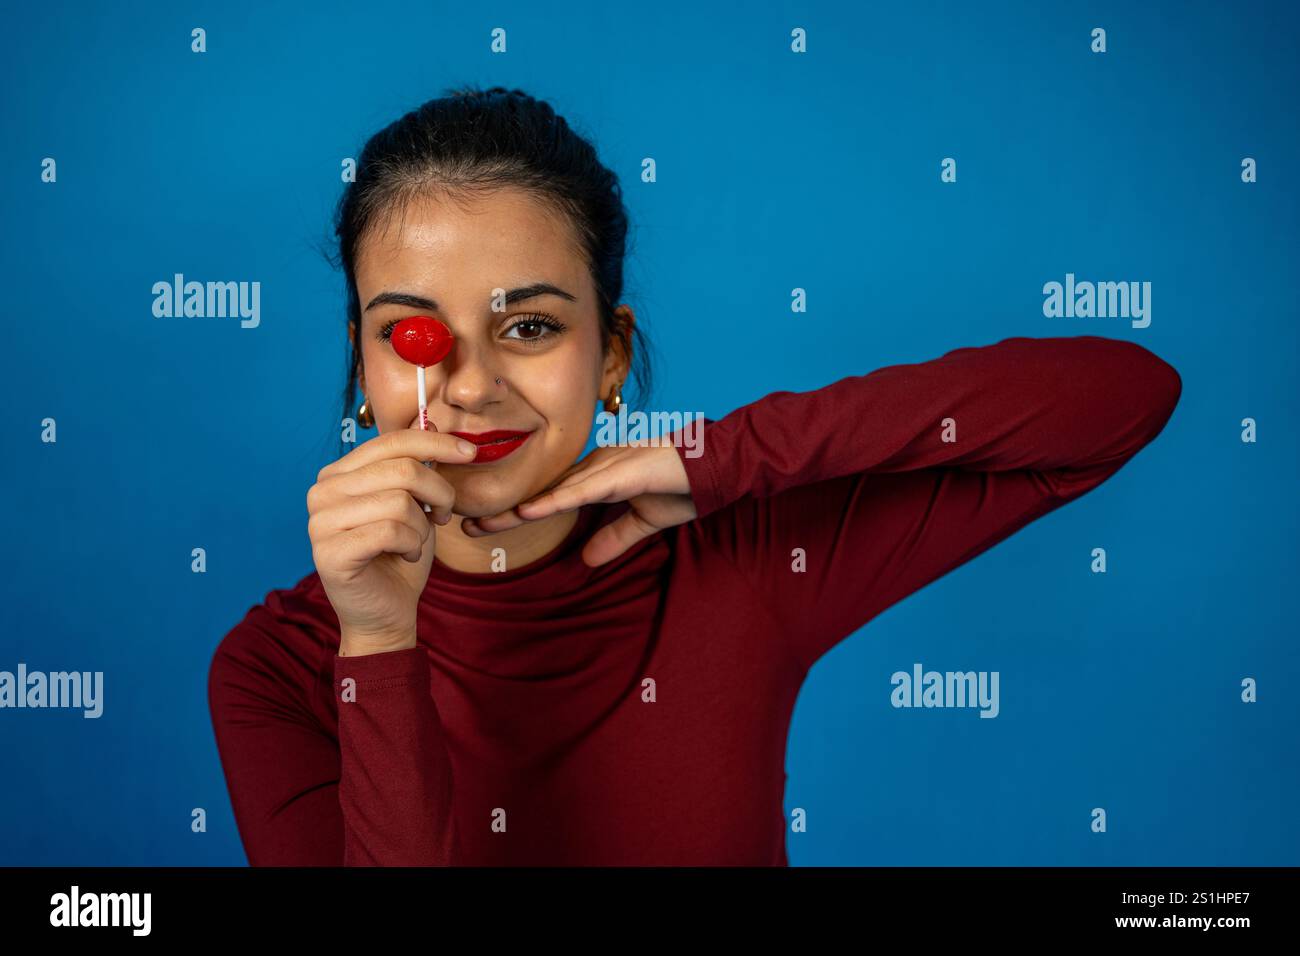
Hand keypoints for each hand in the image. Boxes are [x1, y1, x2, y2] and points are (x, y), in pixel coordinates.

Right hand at [307, 430, 477, 652]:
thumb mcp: (414, 504)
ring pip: (399, 502)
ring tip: (416, 542)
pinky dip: (411, 544)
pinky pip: (390, 531)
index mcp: (339, 474)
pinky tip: (406, 556)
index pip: (391, 442)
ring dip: (422, 527)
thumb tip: (432, 422)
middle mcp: (322, 492)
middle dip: (438, 493)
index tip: (469, 453)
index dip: (435, 443)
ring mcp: (320, 522)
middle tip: (442, 516)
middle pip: (401, 470)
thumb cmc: (400, 557)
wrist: (386, 614)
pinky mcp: (328, 552)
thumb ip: (415, 467)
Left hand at [463, 441, 695, 566]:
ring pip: (551, 493)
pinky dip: (552, 503)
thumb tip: (585, 561)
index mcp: (597, 477)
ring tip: (482, 524)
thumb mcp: (644, 522)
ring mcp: (604, 469)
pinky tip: (527, 513)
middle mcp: (593, 469)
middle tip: (463, 524)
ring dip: (516, 510)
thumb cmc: (684, 486)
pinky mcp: (618, 475)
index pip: (549, 499)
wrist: (716, 468)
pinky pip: (579, 492)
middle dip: (503, 510)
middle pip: (539, 494)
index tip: (485, 526)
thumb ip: (615, 539)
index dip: (517, 512)